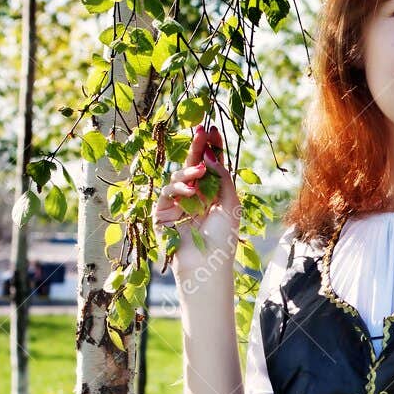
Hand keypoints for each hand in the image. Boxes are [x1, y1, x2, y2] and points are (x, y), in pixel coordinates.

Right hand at [152, 117, 240, 275]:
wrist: (207, 265)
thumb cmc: (223, 238)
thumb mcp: (231, 203)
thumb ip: (223, 176)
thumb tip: (210, 154)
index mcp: (212, 194)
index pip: (210, 165)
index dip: (210, 148)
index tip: (213, 129)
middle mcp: (194, 196)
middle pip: (193, 165)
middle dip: (197, 146)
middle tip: (200, 129)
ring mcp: (177, 204)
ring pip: (178, 176)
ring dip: (189, 170)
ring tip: (201, 171)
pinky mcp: (162, 213)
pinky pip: (167, 192)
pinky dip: (179, 187)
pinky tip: (191, 190)